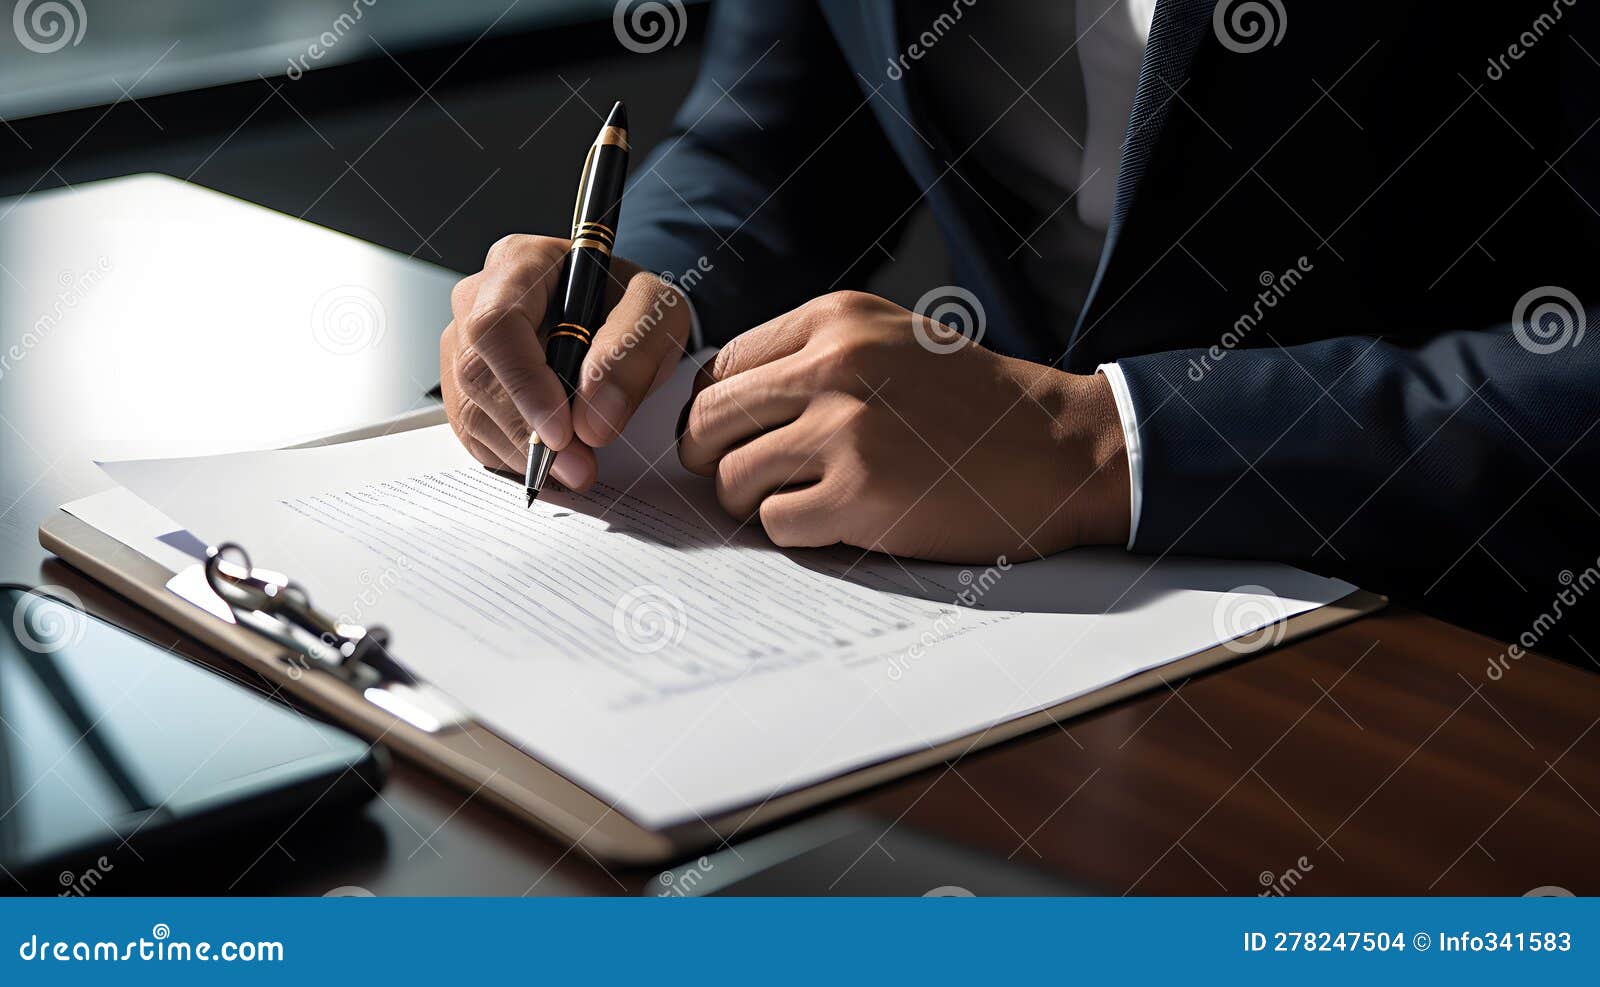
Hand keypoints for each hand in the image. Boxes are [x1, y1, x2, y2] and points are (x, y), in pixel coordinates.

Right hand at [439, 234, 693, 488]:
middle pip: (477, 373)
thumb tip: (592, 421)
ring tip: (578, 466)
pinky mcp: (465, 386)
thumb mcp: (658, 316)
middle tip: (581, 467)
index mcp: (521, 262)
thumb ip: (630, 357)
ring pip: (471, 410)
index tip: (562, 432)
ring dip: (524, 452)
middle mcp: (479, 298)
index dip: (524, 383)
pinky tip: (555, 460)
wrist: (622, 323)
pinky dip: (514, 458)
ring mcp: (463, 343)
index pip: (497, 323)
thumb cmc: (634, 308)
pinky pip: (473, 432)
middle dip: (529, 431)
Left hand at [679, 291, 1130, 561]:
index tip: (735, 439)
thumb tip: (724, 404)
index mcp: (835, 320)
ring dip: (754, 502)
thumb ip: (813, 356)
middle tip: (743, 481)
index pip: (721, 369)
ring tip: (801, 501)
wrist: (1058, 449)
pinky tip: (838, 521)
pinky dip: (796, 531)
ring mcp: (844, 431)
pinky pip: (774, 524)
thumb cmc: (975, 404)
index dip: (716, 414)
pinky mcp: (859, 495)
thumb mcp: (891, 341)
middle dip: (712, 460)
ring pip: (731, 479)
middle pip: (707, 423)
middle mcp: (832, 366)